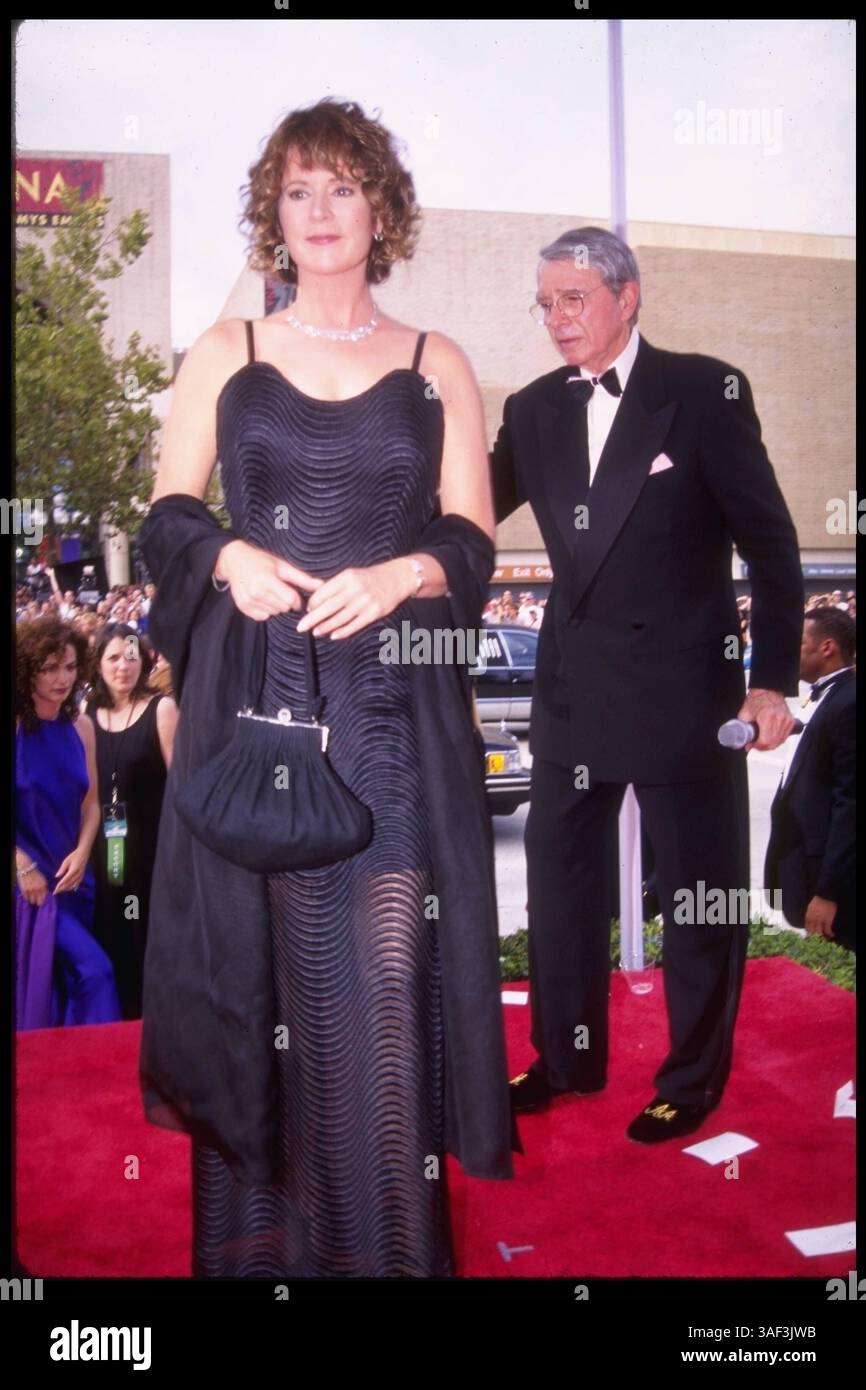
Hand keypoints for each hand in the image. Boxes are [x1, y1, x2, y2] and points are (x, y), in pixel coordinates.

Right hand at [19, 866, 48, 906]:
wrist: (26, 869)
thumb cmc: (35, 873)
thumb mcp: (43, 879)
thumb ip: (44, 887)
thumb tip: (45, 893)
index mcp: (43, 886)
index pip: (45, 896)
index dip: (44, 900)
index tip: (42, 901)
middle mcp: (38, 889)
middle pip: (39, 901)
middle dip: (39, 903)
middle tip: (38, 903)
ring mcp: (31, 890)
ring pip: (32, 901)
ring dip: (33, 901)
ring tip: (32, 901)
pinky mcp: (24, 890)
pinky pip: (26, 898)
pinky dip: (27, 899)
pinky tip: (28, 898)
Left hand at [53, 847, 89, 894]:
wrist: (84, 853)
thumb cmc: (74, 856)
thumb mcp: (66, 861)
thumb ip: (62, 869)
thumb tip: (57, 876)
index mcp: (73, 870)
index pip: (65, 880)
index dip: (59, 886)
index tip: (55, 890)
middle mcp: (77, 874)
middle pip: (69, 884)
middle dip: (62, 889)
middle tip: (56, 892)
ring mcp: (81, 875)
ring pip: (74, 884)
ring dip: (67, 888)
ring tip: (62, 891)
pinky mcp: (82, 875)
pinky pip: (79, 883)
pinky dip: (75, 886)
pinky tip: (73, 889)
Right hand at [217, 540, 321, 621]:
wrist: (234, 561)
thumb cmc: (261, 561)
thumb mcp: (282, 566)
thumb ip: (302, 578)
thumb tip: (322, 585)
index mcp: (267, 579)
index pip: (290, 600)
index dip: (297, 600)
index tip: (296, 596)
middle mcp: (256, 592)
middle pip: (283, 608)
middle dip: (286, 602)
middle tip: (280, 590)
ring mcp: (248, 601)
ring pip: (274, 613)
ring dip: (276, 606)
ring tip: (270, 592)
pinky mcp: (243, 607)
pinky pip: (263, 616)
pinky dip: (266, 610)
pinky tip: (262, 598)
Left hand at [297, 559, 416, 639]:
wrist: (396, 578)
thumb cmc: (370, 577)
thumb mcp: (351, 575)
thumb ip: (335, 586)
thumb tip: (314, 601)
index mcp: (346, 577)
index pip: (324, 592)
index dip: (313, 603)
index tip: (307, 610)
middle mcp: (355, 589)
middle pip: (329, 607)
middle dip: (313, 618)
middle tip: (300, 627)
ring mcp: (365, 602)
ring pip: (341, 618)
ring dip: (326, 627)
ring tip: (315, 633)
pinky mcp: (374, 613)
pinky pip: (355, 625)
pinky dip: (343, 631)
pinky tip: (333, 636)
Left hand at [737, 688, 796, 750]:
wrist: (769, 689)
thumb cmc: (758, 698)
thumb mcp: (745, 712)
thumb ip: (741, 725)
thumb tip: (737, 736)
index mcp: (768, 717)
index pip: (765, 741)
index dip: (756, 747)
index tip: (750, 746)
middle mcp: (780, 719)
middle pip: (772, 744)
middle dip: (761, 748)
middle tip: (753, 745)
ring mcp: (787, 721)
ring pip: (779, 742)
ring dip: (769, 745)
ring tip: (760, 742)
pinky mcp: (791, 722)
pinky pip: (784, 737)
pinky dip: (777, 741)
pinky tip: (770, 739)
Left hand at [804, 895, 836, 938]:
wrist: (824, 896)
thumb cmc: (817, 901)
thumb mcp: (810, 908)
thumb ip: (809, 915)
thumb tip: (810, 922)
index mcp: (808, 916)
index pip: (807, 928)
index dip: (809, 934)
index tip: (810, 938)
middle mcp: (813, 920)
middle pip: (813, 932)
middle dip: (814, 938)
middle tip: (817, 942)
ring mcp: (820, 921)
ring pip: (820, 932)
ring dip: (822, 937)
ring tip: (824, 940)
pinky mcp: (828, 920)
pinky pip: (828, 930)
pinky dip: (830, 933)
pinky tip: (831, 935)